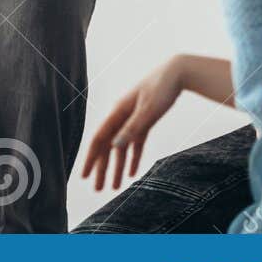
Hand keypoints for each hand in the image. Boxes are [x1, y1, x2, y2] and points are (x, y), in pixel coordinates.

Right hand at [80, 55, 185, 190]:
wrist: (177, 72)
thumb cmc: (161, 88)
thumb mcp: (148, 110)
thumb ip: (132, 128)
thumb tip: (114, 146)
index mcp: (117, 112)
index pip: (99, 140)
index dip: (90, 159)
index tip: (84, 176)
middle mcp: (121, 117)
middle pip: (107, 147)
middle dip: (101, 168)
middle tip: (97, 189)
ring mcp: (132, 119)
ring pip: (121, 147)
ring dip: (117, 167)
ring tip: (113, 187)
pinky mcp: (145, 120)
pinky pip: (135, 143)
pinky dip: (133, 158)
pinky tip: (132, 172)